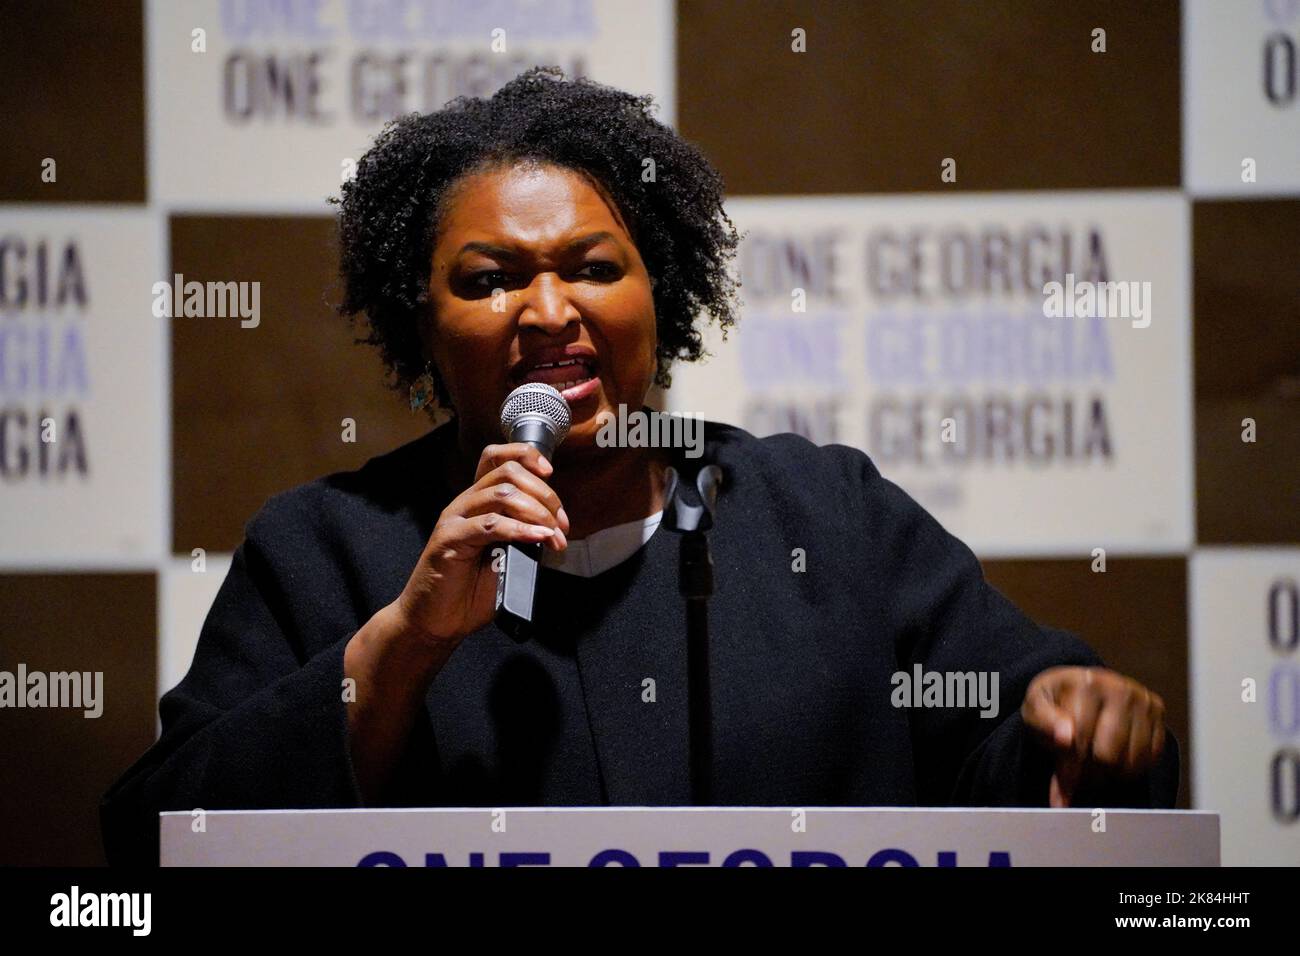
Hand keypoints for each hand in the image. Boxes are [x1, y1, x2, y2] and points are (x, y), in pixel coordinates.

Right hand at [394, 442, 569, 645]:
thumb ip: (523, 535)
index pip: (498, 458)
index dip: (526, 457)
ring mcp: (455, 519)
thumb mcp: (506, 556)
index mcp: (477, 502)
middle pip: (508, 473)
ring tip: (553, 535)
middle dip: (544, 494)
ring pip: (501, 494)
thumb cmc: (469, 591)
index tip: (550, 472)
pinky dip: (519, 529)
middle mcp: (465, 504)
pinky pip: (489, 524)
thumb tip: (554, 526)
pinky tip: (538, 538)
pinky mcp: (449, 540)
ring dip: (537, 512)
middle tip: (561, 523)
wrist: (435, 622)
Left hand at [1021, 666, 1166, 807]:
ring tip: (1094, 764)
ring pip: (1131, 761)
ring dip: (1110, 773)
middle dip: (1090, 770)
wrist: (1082, 684)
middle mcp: (1121, 689)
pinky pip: (1150, 758)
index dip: (1069, 767)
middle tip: (1079, 771)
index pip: (1081, 738)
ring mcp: (1143, 701)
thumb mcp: (1036, 705)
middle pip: (1109, 755)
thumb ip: (1045, 722)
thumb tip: (1065, 739)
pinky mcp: (1159, 714)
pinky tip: (1115, 760)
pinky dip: (1131, 768)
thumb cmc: (1057, 700)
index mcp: (1087, 684)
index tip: (1061, 789)